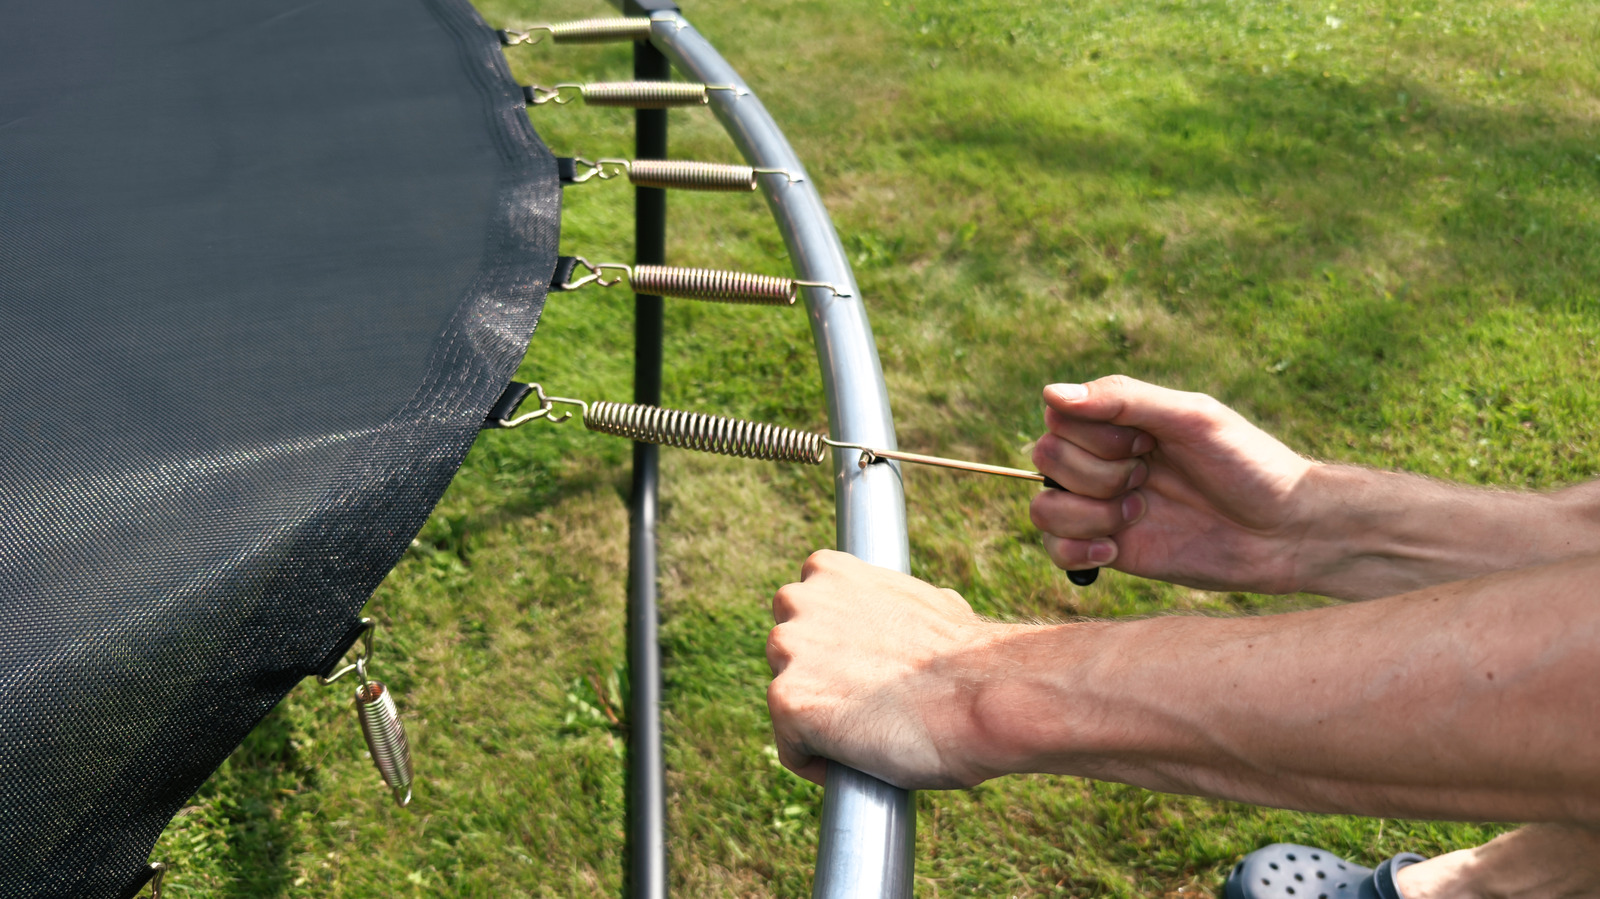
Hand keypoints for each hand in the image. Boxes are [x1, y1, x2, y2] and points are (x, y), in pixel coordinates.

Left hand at [765, 550, 1009, 788]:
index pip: (805, 611)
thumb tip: (904, 628)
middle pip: (788, 653)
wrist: (984, 694)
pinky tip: (854, 767)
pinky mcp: (788, 701)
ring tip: (863, 740)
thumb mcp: (931, 605)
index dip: (831, 645)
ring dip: (816, 720)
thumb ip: (893, 609)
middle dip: (818, 678)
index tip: (861, 671)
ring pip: (787, 697)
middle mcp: (799, 602)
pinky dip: (816, 763)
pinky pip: (791, 748)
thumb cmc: (971, 658)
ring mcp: (789, 653)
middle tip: (864, 707)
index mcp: (830, 571)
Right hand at [1029, 375, 1316, 593]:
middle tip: (1151, 479)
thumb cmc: (1249, 464)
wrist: (1286, 532)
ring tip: (1140, 515)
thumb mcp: (1192, 418)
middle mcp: (1104, 461)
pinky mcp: (1109, 550)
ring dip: (1088, 513)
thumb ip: (1122, 400)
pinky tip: (1116, 549)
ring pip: (1044, 507)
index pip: (1059, 418)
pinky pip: (1054, 550)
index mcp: (1121, 422)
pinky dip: (1076, 551)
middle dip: (1099, 474)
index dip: (1094, 435)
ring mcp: (1103, 507)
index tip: (1147, 442)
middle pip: (1048, 459)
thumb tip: (1049, 393)